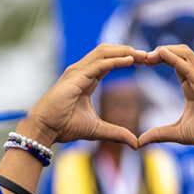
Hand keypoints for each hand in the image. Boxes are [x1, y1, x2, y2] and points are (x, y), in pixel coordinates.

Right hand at [17, 44, 147, 148]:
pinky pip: (100, 64)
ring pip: (105, 52)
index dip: (127, 59)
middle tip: (149, 55)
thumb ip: (117, 133)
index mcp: (86, 79)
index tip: (145, 62)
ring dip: (125, 51)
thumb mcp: (97, 130)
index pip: (109, 61)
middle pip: (108, 51)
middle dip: (129, 50)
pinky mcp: (76, 77)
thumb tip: (135, 143)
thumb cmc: (64, 127)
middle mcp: (81, 71)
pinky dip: (116, 60)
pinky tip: (131, 60)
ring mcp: (77, 71)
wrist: (44, 129)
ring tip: (143, 54)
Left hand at [138, 44, 193, 155]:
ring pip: (184, 53)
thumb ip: (159, 134)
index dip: (158, 59)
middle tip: (141, 57)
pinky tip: (161, 53)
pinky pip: (188, 66)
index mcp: (191, 85)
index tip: (141, 63)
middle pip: (178, 53)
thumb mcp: (178, 133)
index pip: (173, 63)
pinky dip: (174, 58)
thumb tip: (140, 141)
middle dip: (159, 51)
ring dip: (165, 50)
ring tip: (149, 55)